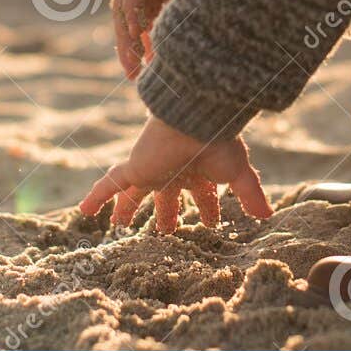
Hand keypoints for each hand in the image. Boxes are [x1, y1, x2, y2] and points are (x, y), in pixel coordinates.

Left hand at [79, 116, 272, 232]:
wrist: (195, 117)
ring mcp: (151, 168)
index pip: (202, 195)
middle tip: (164, 233)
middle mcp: (174, 169)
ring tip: (119, 225)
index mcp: (200, 170)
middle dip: (166, 214)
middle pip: (167, 196)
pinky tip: (83, 211)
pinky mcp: (134, 166)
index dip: (207, 210)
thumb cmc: (218, 140)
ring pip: (135, 193)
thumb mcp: (238, 172)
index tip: (210, 225)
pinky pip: (109, 184)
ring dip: (128, 208)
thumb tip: (268, 217)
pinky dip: (96, 197)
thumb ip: (250, 194)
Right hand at [110, 0, 197, 79]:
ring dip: (131, 51)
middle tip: (131, 66)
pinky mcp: (146, 11)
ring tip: (134, 76)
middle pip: (124, 15)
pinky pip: (142, 33)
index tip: (139, 32)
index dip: (134, 10)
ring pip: (130, 28)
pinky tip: (149, 69)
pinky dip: (144, 50)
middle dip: (126, 41)